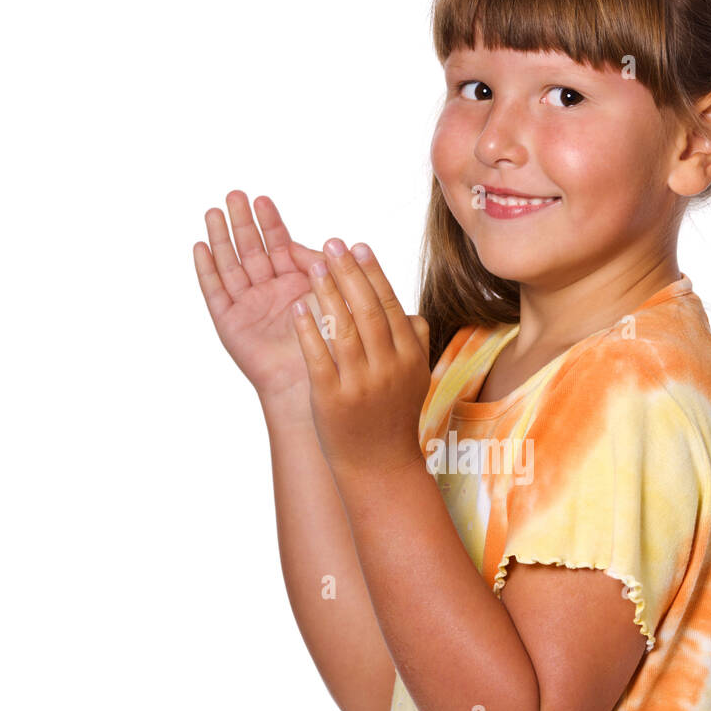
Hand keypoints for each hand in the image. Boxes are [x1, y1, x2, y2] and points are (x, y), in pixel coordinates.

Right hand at [193, 190, 338, 416]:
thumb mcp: (334, 299)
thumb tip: (330, 242)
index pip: (279, 245)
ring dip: (222, 237)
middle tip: (235, 193)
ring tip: (214, 211)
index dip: (271, 223)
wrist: (315, 384)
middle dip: (243, 222)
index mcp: (296, 285)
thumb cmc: (332, 346)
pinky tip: (201, 246)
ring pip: (231, 264)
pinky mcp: (230, 324)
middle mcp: (270, 292)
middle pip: (252, 249)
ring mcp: (248, 307)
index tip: (263, 199)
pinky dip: (207, 269)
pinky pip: (215, 292)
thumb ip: (328, 270)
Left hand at [289, 239, 431, 478]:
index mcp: (410, 356)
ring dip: (327, 292)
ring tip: (312, 265)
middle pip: (367, 309)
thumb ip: (413, 341)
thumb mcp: (413, 378)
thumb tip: (407, 308)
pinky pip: (318, 357)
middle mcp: (388, 367)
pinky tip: (298, 307)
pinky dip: (308, 329)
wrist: (379, 466)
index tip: (356, 245)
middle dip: (348, 271)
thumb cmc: (392, 418)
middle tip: (331, 244)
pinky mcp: (332, 399)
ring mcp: (360, 384)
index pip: (389, 304)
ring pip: (343, 328)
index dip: (372, 272)